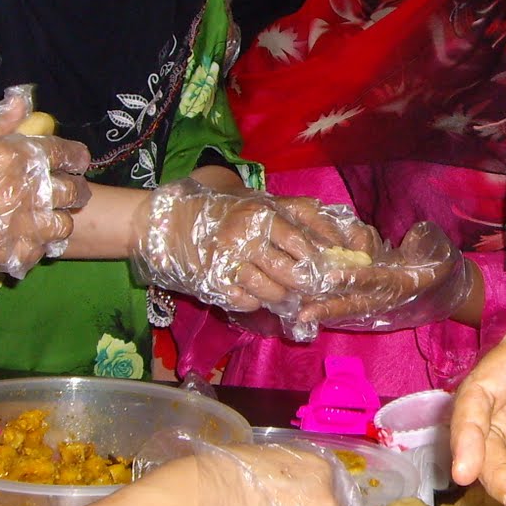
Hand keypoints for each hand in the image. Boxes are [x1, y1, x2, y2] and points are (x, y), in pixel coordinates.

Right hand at [0, 118, 91, 284]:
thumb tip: (23, 102)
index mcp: (15, 155)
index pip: (63, 153)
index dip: (76, 156)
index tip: (78, 160)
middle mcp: (24, 191)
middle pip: (71, 192)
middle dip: (76, 190)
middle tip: (72, 191)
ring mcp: (16, 226)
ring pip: (59, 226)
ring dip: (58, 220)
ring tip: (50, 218)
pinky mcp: (3, 254)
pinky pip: (36, 254)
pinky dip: (37, 248)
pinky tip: (28, 242)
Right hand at [129, 180, 324, 312]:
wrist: (169, 223)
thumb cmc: (223, 211)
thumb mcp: (260, 202)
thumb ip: (298, 214)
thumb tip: (337, 237)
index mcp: (260, 216)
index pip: (301, 244)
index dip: (318, 262)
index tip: (327, 271)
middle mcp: (245, 239)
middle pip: (290, 274)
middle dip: (304, 285)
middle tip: (308, 288)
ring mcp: (228, 263)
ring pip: (271, 293)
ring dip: (280, 296)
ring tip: (280, 291)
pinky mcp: (213, 284)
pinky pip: (247, 303)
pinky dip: (255, 302)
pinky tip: (253, 292)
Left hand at [294, 221, 474, 333]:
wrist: (442, 285)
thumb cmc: (436, 259)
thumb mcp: (435, 246)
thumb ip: (422, 242)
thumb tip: (412, 237)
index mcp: (404, 282)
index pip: (376, 280)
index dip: (355, 279)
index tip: (331, 277)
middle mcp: (387, 298)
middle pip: (355, 305)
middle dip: (329, 308)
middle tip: (303, 313)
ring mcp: (378, 306)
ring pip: (348, 310)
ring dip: (324, 313)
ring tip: (298, 314)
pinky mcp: (370, 307)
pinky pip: (347, 310)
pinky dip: (328, 311)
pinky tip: (305, 310)